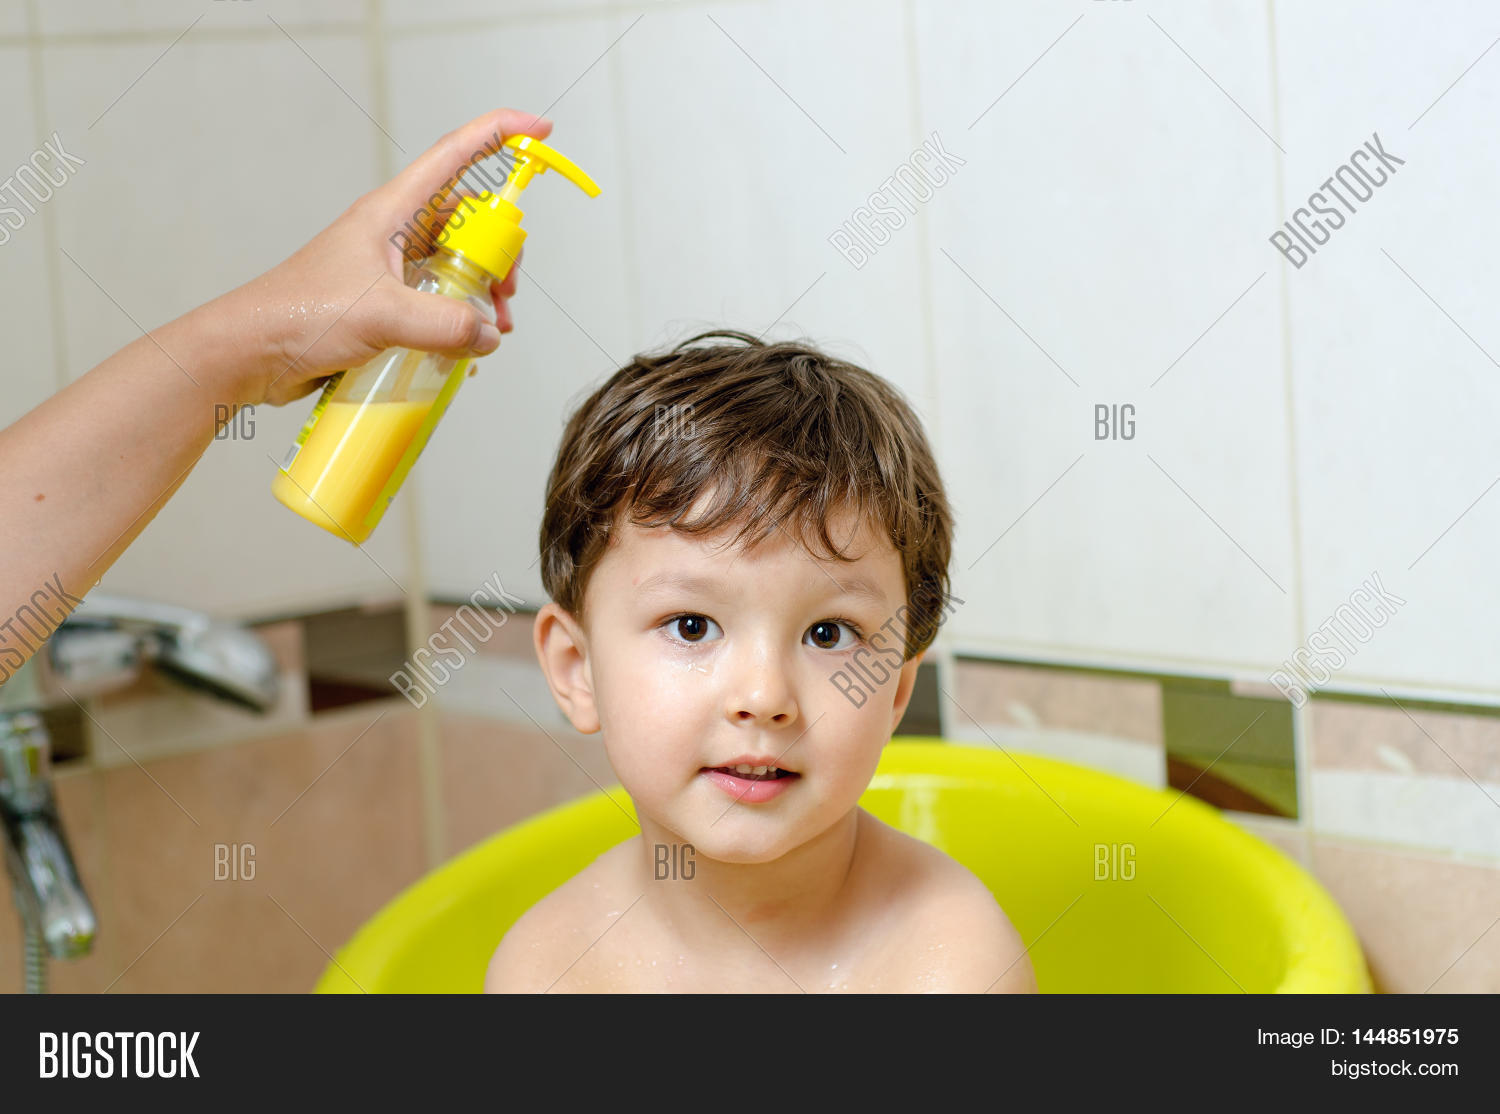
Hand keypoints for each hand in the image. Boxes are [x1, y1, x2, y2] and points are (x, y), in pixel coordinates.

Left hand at [225, 108, 552, 407]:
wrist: (252, 353)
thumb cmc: (298, 315)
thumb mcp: (381, 315)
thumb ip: (444, 324)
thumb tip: (486, 333)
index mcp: (392, 213)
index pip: (455, 156)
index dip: (499, 135)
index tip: (539, 129)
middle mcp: (395, 234)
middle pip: (469, 220)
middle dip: (499, 252)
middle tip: (505, 292)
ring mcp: (392, 269)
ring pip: (458, 264)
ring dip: (483, 293)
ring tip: (490, 330)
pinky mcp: (387, 304)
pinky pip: (439, 301)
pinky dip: (460, 320)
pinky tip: (463, 349)